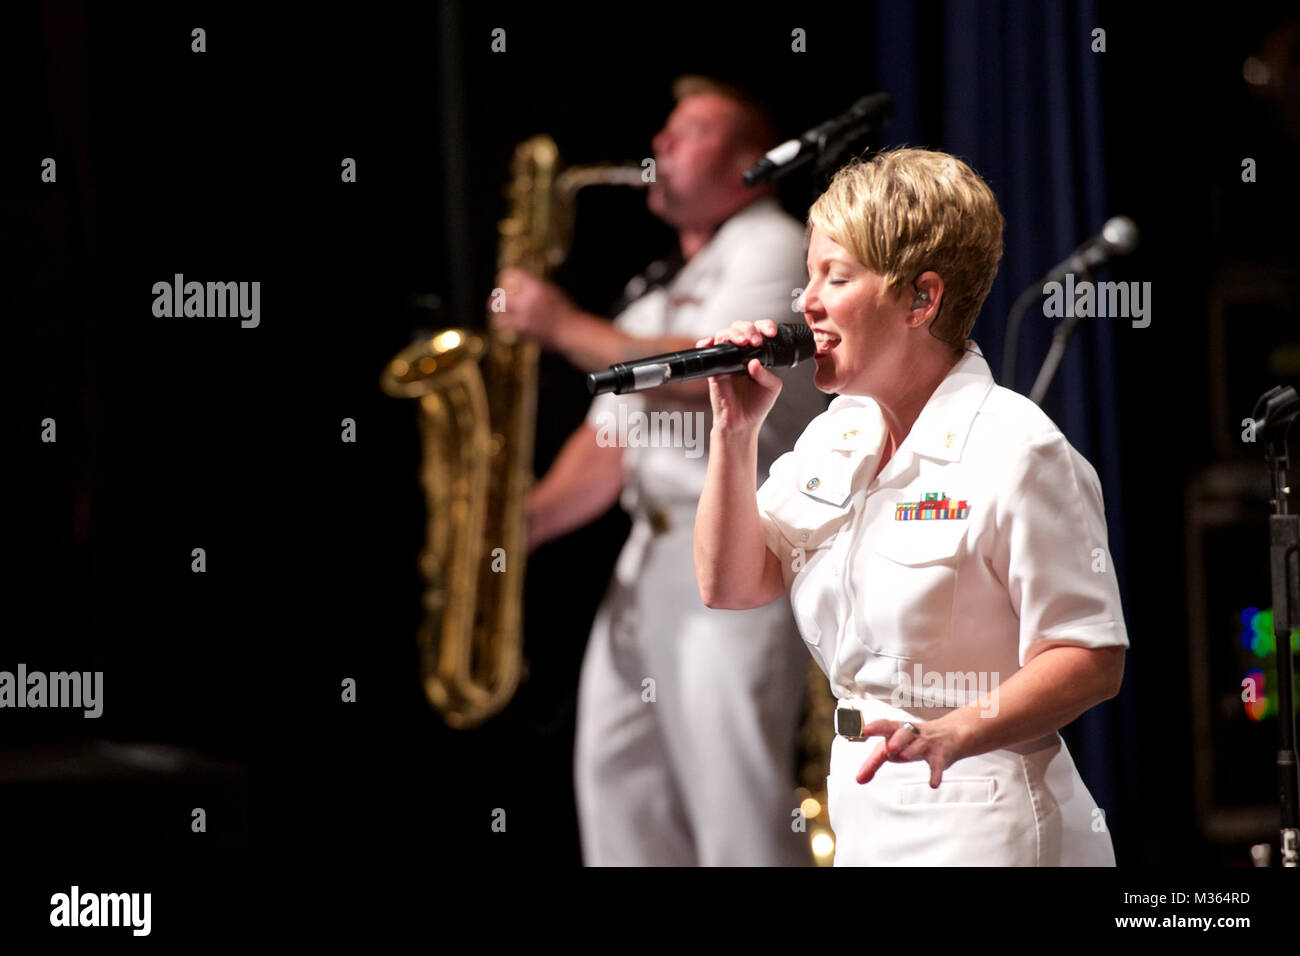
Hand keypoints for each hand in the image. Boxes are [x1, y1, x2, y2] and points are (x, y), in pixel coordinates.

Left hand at [490, 268, 577, 349]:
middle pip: (499, 296)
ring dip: (500, 312)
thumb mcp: (552, 290)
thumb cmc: (565, 311)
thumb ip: (534, 285)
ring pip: (498, 314)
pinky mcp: (522, 333)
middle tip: (500, 297)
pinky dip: (509, 324)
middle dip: (498, 296)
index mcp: (536, 288)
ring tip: (504, 312)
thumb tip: (515, 281)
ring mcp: (523, 320)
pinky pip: (507, 327)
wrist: (571, 333)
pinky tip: (516, 323)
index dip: (505, 275)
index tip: (504, 278)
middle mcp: (527, 303)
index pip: (511, 275)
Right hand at [697, 319, 784, 434]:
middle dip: (748, 328)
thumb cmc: (756, 405)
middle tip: (755, 340)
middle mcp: (741, 354)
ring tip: (742, 341)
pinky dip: (706, 343)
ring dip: (733, 334)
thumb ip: (767, 374)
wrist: (742, 422)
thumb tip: (753, 362)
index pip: (759, 331)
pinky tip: (710, 342)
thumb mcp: (771, 387)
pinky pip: (707, 350)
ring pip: (724, 335)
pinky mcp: (714, 368)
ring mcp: (726, 359)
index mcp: (757, 354)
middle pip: (740, 327)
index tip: (771, 333)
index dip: (765, 327)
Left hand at [855, 716, 965, 788]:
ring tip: (903, 757)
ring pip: (920, 745)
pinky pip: (938, 764)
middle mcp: (913, 734)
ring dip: (912, 751)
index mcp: (899, 729)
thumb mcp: (895, 746)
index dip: (876, 727)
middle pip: (904, 732)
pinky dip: (936, 774)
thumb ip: (876, 761)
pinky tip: (933, 783)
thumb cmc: (915, 741)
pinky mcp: (941, 755)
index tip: (865, 730)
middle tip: (888, 748)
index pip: (886, 725)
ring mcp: (928, 743)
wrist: (950, 734)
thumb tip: (859, 779)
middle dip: (897, 739)